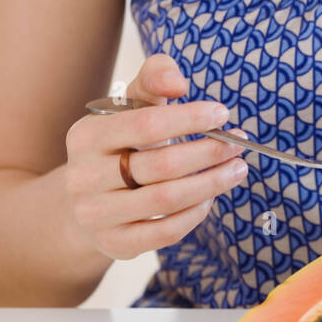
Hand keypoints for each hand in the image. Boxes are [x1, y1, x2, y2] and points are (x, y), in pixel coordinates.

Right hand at [64, 53, 248, 260]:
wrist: (88, 198)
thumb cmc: (121, 143)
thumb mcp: (131, 105)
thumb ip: (154, 78)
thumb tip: (178, 83)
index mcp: (86, 135)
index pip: (146, 123)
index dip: (190, 118)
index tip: (222, 114)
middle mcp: (83, 177)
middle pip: (161, 164)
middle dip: (209, 152)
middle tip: (238, 143)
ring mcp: (95, 215)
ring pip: (166, 199)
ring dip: (211, 183)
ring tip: (237, 169)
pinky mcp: (114, 243)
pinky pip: (165, 231)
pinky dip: (195, 214)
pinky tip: (211, 197)